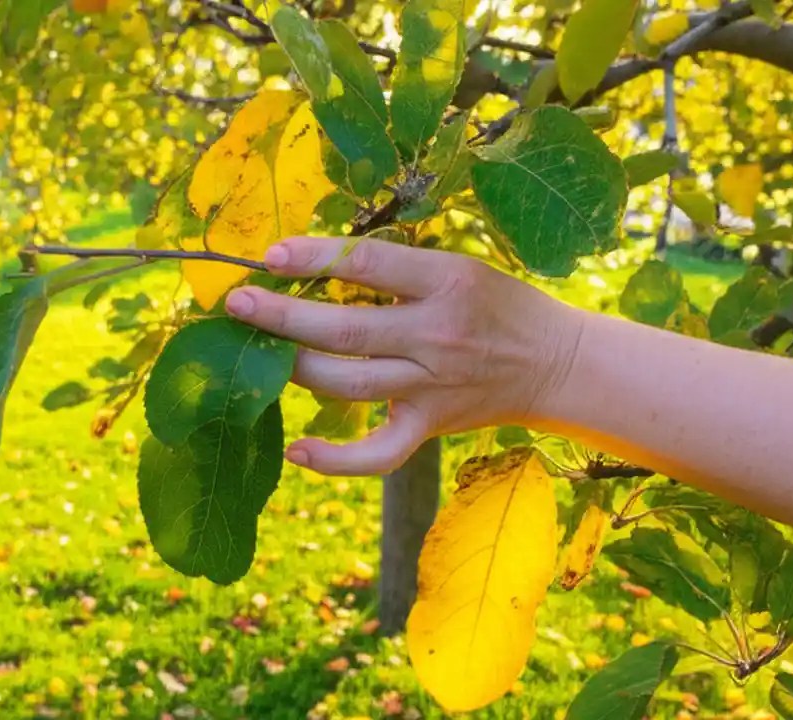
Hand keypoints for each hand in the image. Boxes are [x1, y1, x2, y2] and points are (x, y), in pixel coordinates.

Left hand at [224, 237, 584, 475]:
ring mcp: (433, 386)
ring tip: (254, 354)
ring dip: (293, 369)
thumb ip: (395, 266)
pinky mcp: (430, 426)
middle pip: (346, 330)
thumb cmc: (498, 305)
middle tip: (237, 304)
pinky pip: (379, 454)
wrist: (555, 363)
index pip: (369, 262)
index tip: (270, 255)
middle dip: (283, 316)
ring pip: (349, 384)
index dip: (315, 256)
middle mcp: (437, 335)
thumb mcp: (457, 267)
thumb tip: (314, 262)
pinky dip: (336, 460)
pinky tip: (297, 450)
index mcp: (446, 282)